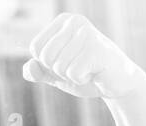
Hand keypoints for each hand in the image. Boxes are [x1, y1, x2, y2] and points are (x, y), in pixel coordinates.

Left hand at [22, 13, 144, 99]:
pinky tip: (94, 73)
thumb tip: (28, 67)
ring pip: (59, 66)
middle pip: (45, 56)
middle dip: (59, 71)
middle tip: (78, 67)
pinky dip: (81, 80)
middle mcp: (74, 21)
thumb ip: (38, 72)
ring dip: (72, 76)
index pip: (36, 48)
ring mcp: (87, 33)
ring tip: (88, 70)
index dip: (47, 65)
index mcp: (63, 21)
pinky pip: (73, 73)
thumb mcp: (57, 74)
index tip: (67, 62)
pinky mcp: (97, 49)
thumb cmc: (86, 74)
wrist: (116, 84)